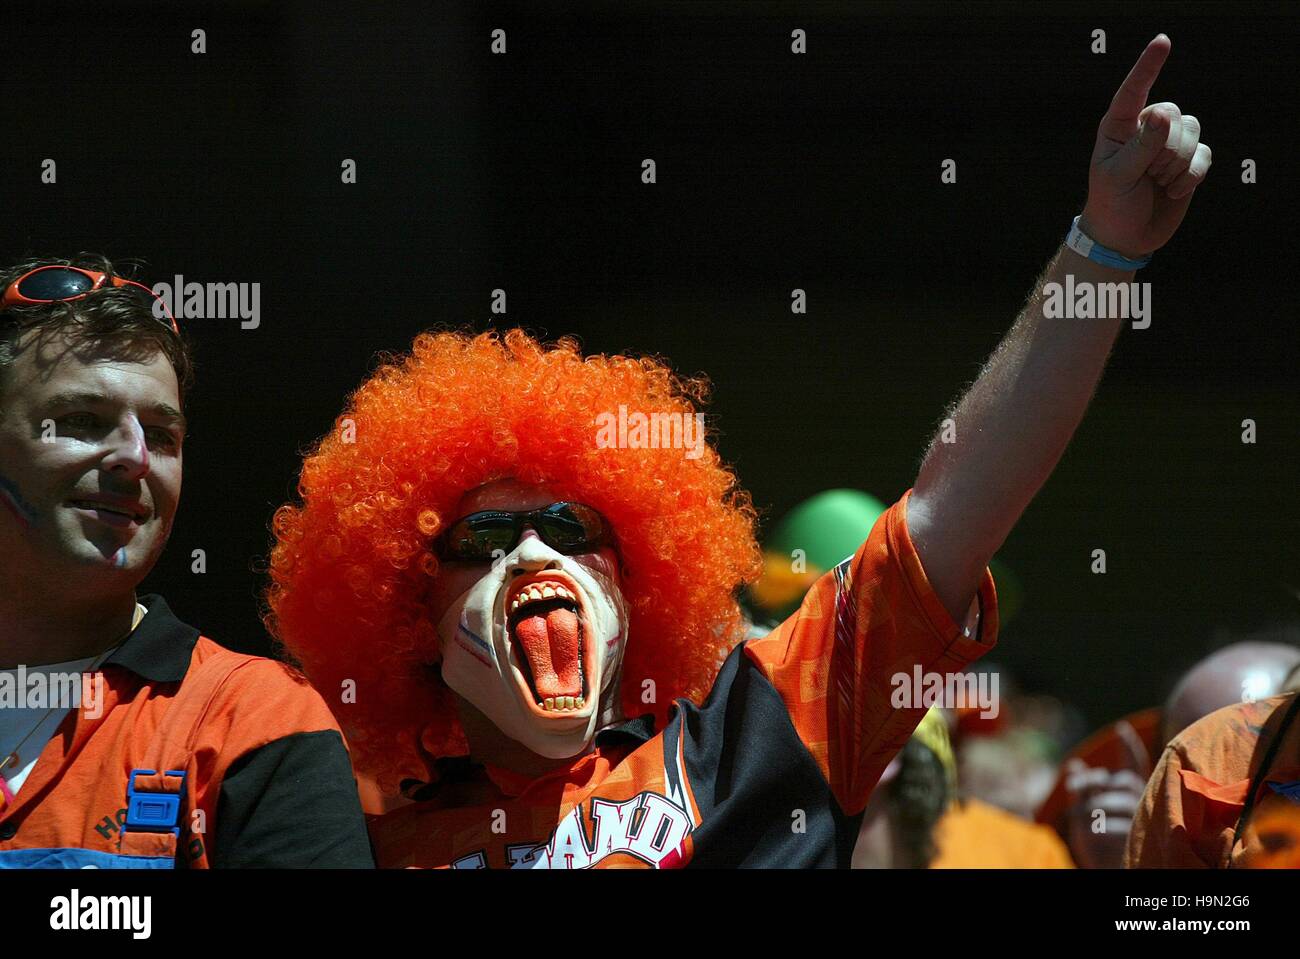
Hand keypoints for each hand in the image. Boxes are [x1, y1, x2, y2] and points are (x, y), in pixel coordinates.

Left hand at [1063, 759, 1147, 868]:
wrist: (1109, 873)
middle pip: (1118, 781)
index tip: (1121, 728)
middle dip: (1090, 780)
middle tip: (1070, 785)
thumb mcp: (1086, 816)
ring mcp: (1145, 822)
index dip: (1130, 749)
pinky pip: (1110, 824)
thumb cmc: (1101, 847)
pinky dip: (1092, 828)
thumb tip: (1075, 764)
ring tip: (1081, 823)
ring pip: (1109, 801)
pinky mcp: (1137, 840)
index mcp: (1134, 796)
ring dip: (1086, 809)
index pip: (1136, 767)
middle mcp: (1146, 805)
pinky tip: (1091, 834)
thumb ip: (1084, 790)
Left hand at [1080, 34, 1211, 258]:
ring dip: (1177, 162)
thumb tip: (1165, 116)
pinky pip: (1204, 154)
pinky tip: (1173, 191)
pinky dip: (1191, 175)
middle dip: (1164, 149)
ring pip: (1191, 131)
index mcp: (1119, 126)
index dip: (1149, 66)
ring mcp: (1169, 143)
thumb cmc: (1112, 203)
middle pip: (1173, 116)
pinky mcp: (1188, 161)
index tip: (1163, 42)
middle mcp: (1146, 128)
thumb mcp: (1119, 176)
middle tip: (1146, 174)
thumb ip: (1142, 146)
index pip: (1134, 91)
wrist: (1124, 236)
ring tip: (1157, 182)